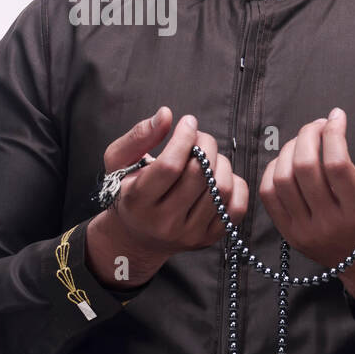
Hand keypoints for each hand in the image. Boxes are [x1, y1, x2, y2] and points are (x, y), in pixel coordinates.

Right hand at [88, 107, 247, 284]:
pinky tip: (218, 176)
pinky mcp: (209, 239)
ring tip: (206, 156)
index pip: (170, 166)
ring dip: (219, 162)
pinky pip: (236, 206)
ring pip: (221, 188)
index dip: (184, 138)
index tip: (188, 122)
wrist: (136, 236)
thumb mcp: (118, 161)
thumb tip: (166, 114)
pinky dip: (235, 183)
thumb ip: (139, 135)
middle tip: (198, 136)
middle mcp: (164, 223)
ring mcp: (190, 234)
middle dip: (205, 145)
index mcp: (138, 202)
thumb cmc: (128, 191)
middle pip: (199, 175)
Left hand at [259, 108, 354, 289]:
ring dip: (290, 149)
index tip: (338, 116)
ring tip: (306, 139)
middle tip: (320, 124)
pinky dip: (274, 169)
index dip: (334, 133)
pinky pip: (269, 195)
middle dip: (309, 135)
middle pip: (305, 168)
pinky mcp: (289, 234)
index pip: (337, 164)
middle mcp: (329, 225)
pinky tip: (290, 158)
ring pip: (282, 179)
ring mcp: (304, 231)